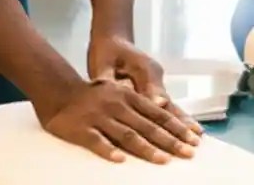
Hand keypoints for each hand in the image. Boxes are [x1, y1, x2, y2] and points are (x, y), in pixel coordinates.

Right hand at [38, 78, 200, 163]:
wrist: (59, 91)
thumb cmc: (93, 94)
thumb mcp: (120, 91)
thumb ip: (140, 101)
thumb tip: (164, 107)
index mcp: (129, 96)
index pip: (159, 114)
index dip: (177, 127)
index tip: (194, 139)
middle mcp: (118, 106)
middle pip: (148, 126)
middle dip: (170, 141)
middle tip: (188, 153)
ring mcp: (101, 117)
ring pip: (127, 135)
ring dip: (147, 149)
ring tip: (163, 160)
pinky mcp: (82, 129)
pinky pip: (97, 141)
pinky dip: (109, 150)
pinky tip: (120, 160)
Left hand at [87, 35, 202, 135]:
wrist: (114, 42)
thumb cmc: (106, 52)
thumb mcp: (104, 62)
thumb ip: (108, 76)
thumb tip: (111, 85)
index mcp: (142, 67)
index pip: (152, 90)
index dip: (157, 101)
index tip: (163, 111)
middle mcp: (154, 76)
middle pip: (167, 101)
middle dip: (180, 119)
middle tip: (193, 134)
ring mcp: (156, 84)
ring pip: (171, 106)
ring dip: (183, 121)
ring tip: (198, 135)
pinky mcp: (154, 91)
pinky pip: (166, 108)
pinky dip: (177, 119)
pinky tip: (188, 130)